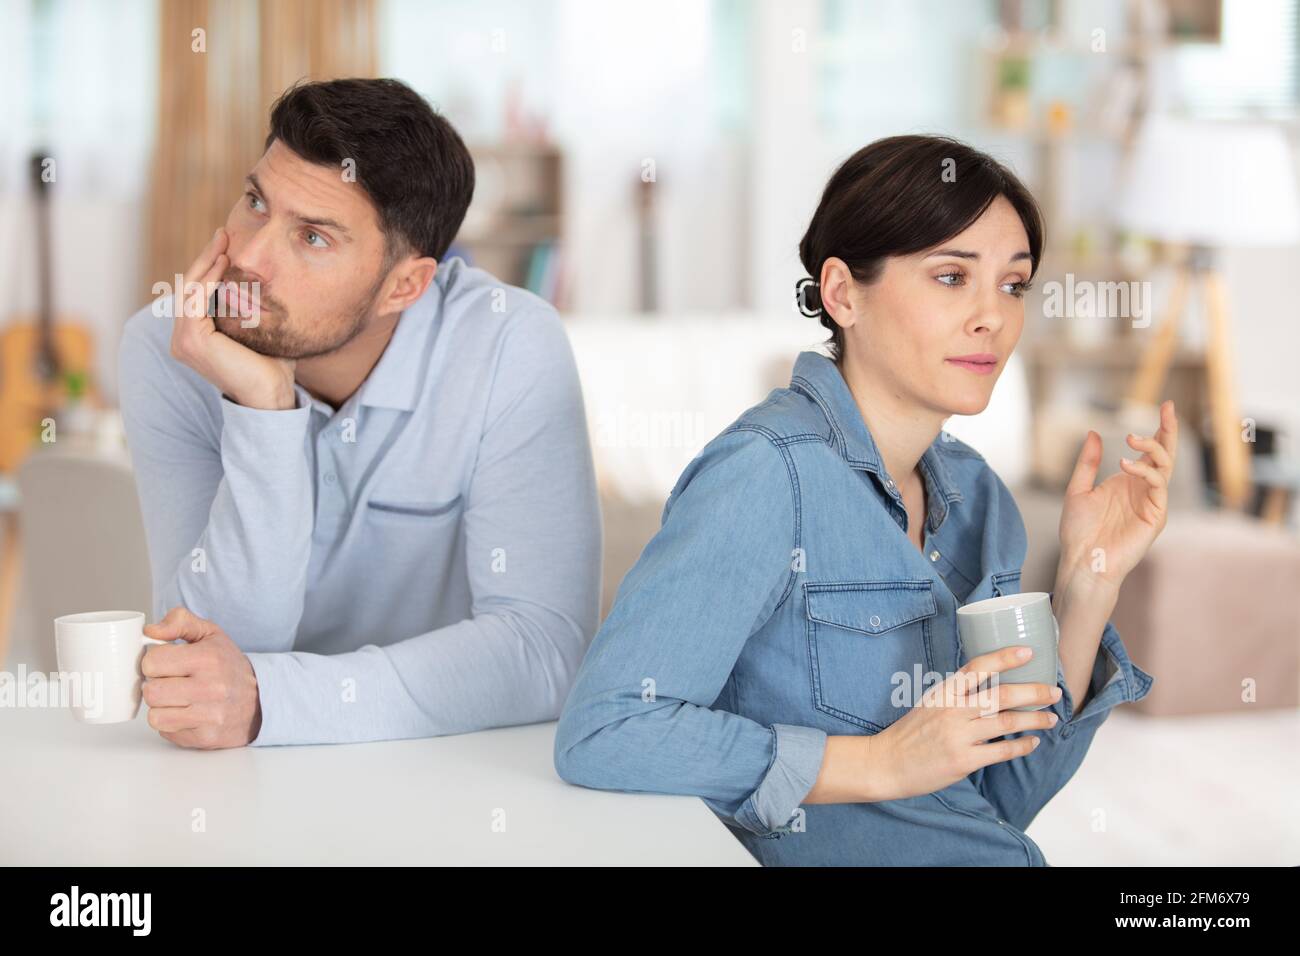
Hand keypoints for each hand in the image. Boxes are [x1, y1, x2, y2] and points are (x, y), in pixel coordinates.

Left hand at [141, 606, 261, 748]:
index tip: (167, 663)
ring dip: (162, 708)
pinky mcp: (205, 737)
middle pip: (150, 692)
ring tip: (178, 699)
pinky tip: (187, 713)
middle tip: (171, 682)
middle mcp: (211, 687)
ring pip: (155, 716)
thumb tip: (149, 631)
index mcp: (209, 658)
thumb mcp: (210, 634)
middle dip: (156, 686)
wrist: (261, 700)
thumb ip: (179, 621)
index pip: (152, 662)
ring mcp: (210, 715)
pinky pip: (167, 732)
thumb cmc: (229, 666)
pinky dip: (172, 724)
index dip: (154, 662)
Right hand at [170, 227, 296, 409]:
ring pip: (191, 289)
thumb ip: (252, 309)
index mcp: (195, 336)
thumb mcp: (258, 330)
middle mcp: (183, 338)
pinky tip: (224, 262)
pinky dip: (209, 278)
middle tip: (223, 233)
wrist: (271, 394)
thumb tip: (266, 282)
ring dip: (207, 262)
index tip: (227, 244)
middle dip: (207, 257)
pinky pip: (196, 300)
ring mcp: (183, 340)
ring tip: (224, 241)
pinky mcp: (191, 340)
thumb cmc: (270, 366)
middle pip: (191, 287)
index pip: (198, 293)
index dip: (210, 266)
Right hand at [870, 646, 1060, 801]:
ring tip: (1050, 718)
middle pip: (1002, 695)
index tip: (1028, 652)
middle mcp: (953, 710)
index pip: (977, 668)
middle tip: (1054, 692)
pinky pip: (1001, 751)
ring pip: (1007, 722)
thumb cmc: (910, 732)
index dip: (1005, 658)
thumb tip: (991, 687)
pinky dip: (1021, 745)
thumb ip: (956, 695)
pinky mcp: (964, 760)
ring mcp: (959, 736)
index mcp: (944, 692)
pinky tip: (1032, 742)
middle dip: (1034, 692)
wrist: (887, 762)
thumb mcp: (929, 703)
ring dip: (1034, 720)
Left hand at [1057, 400, 1178, 589]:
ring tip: (1132, 438)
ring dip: (1153, 448)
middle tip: (1168, 408)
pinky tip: (1125, 465)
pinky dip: (1145, 472)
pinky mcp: (1155, 516)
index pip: (1149, 451)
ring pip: (1164, 467)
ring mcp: (1151, 502)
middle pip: (1165, 454)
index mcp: (1128, 481)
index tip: (1164, 405)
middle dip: (1169, 430)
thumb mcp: (1077, 490)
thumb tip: (1095, 433)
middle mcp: (1143, 489)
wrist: (1082, 561)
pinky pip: (1158, 488)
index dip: (1159, 429)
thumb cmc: (1078, 531)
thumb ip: (1088, 463)